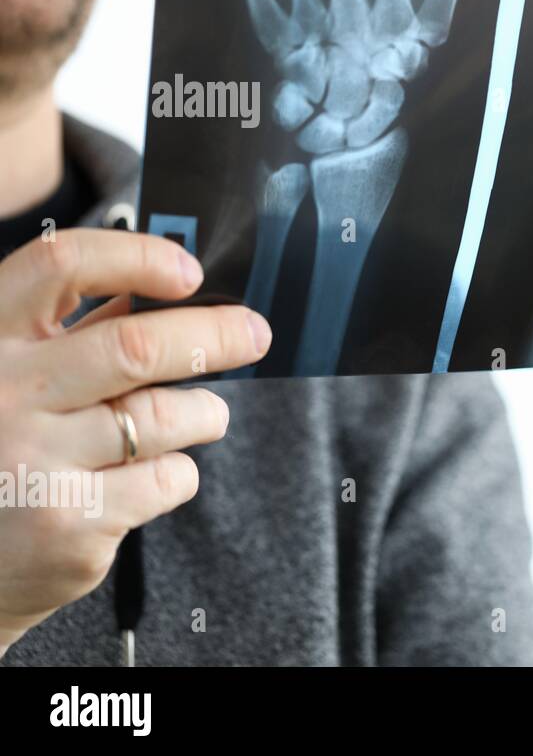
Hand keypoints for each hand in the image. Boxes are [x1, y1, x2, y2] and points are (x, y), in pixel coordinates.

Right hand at [0, 229, 270, 654]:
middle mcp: (3, 395)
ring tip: (201, 415)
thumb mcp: (11, 375)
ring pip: (165, 415)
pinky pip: (166, 479)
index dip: (137, 258)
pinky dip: (177, 470)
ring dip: (203, 412)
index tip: (191, 273)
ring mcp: (34, 462)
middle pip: (134, 346)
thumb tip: (172, 285)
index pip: (61, 265)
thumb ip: (74, 332)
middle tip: (255, 334)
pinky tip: (149, 475)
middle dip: (215, 335)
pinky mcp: (70, 525)